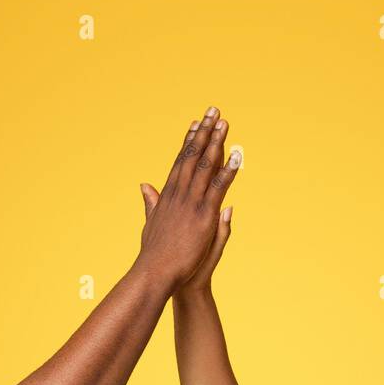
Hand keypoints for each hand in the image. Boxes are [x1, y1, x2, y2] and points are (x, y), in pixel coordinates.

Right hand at [135, 106, 240, 286]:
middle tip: (213, 111)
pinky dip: (229, 170)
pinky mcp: (204, 215)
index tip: (195, 124)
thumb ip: (151, 202)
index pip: (180, 162)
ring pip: (205, 166)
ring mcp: (191, 203)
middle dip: (204, 133)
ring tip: (225, 123)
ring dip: (217, 143)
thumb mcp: (150, 223)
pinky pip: (218, 187)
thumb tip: (145, 185)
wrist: (156, 272)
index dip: (188, 142)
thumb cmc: (154, 254)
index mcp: (168, 196)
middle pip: (193, 157)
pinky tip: (238, 155)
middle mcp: (179, 194)